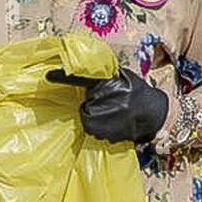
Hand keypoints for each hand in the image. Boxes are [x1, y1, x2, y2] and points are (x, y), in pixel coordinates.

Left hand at [46, 66, 168, 143]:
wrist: (154, 114)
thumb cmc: (137, 92)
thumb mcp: (121, 77)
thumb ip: (104, 75)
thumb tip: (87, 67)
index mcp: (103, 84)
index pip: (79, 79)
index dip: (62, 77)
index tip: (47, 76)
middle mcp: (98, 102)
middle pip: (83, 107)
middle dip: (93, 106)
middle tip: (110, 104)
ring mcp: (100, 120)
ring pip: (88, 120)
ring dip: (97, 119)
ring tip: (115, 115)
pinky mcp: (103, 134)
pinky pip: (96, 131)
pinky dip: (103, 129)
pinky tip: (116, 124)